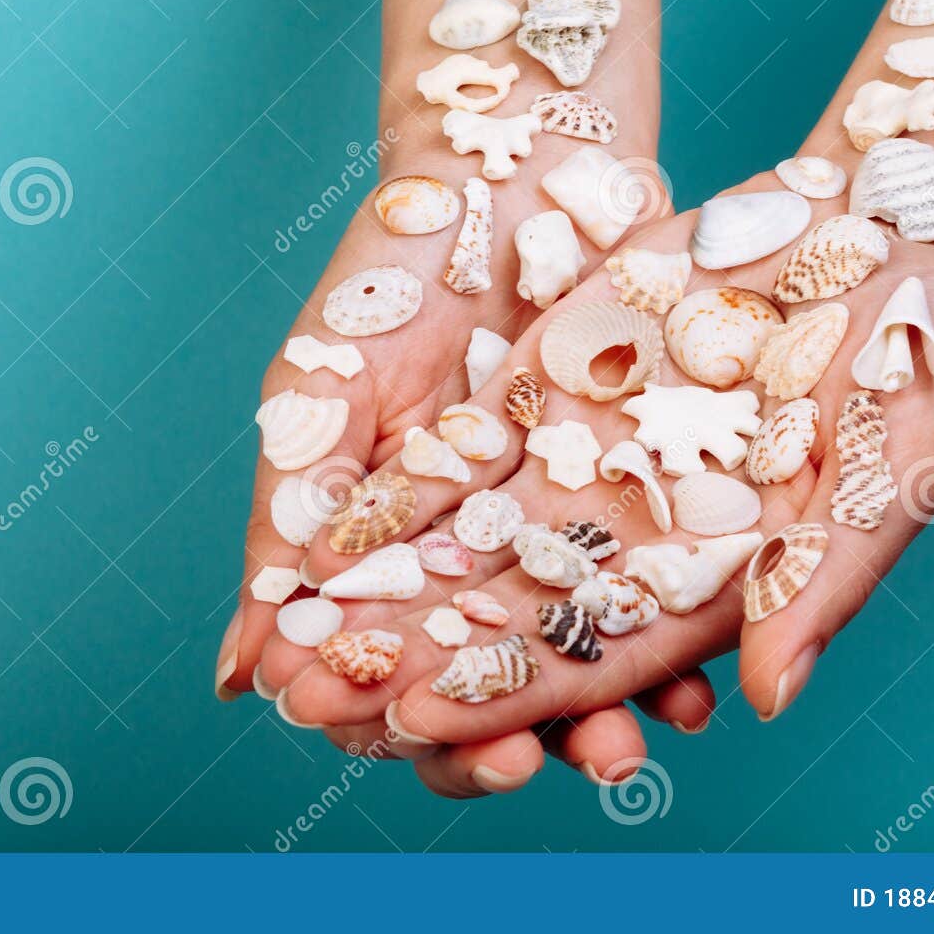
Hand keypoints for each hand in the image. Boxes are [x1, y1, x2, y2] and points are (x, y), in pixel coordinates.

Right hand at [218, 138, 710, 795]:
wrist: (509, 169)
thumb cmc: (388, 276)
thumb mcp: (321, 396)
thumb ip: (288, 530)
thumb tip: (238, 676)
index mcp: (395, 550)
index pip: (396, 669)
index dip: (405, 719)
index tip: (418, 739)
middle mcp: (483, 553)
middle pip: (499, 682)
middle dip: (520, 735)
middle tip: (548, 763)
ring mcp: (565, 524)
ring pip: (587, 649)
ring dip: (607, 711)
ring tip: (631, 748)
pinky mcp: (642, 486)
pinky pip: (666, 583)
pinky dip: (679, 635)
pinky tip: (694, 682)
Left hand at [253, 172, 933, 754]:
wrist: (869, 242)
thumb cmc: (905, 367)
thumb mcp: (882, 476)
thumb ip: (820, 587)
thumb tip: (763, 702)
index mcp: (707, 583)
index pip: (595, 656)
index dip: (507, 693)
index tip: (420, 723)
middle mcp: (629, 540)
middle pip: (507, 615)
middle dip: (411, 658)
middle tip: (316, 699)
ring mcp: (581, 467)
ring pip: (467, 545)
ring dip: (383, 591)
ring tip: (295, 632)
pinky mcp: (550, 396)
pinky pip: (463, 454)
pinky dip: (399, 494)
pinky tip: (329, 530)